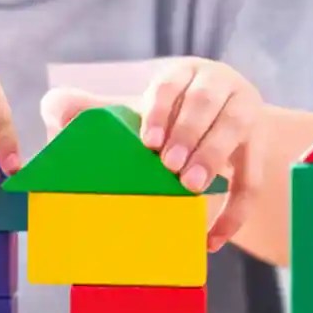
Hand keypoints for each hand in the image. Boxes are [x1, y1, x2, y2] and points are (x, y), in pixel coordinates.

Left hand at [40, 58, 264, 251]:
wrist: (220, 124)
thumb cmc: (169, 117)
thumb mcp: (136, 109)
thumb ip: (94, 108)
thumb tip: (53, 109)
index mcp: (186, 73)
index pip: (173, 83)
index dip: (161, 110)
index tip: (148, 142)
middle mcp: (221, 85)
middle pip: (208, 103)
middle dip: (187, 133)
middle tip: (169, 166)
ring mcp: (246, 114)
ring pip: (236, 132)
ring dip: (213, 158)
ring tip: (190, 187)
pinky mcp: (259, 149)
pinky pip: (252, 182)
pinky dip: (234, 213)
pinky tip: (211, 240)